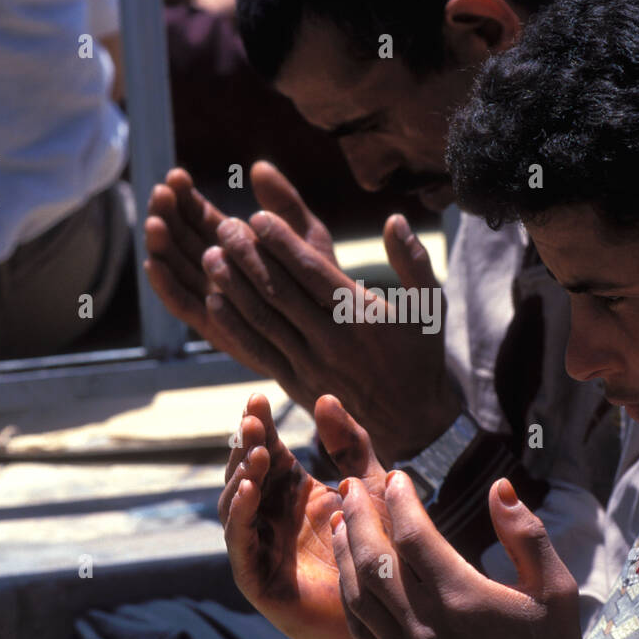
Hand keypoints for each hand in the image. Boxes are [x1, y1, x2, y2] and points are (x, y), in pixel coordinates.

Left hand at [204, 168, 460, 462]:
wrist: (411, 421)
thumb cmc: (420, 357)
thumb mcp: (429, 307)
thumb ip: (413, 261)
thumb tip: (395, 220)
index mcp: (363, 315)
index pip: (313, 271)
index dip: (281, 242)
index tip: (257, 216)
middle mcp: (333, 339)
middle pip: (279, 290)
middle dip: (247, 255)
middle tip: (223, 225)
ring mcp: (311, 364)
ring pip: (263, 318)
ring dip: (232, 286)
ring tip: (209, 255)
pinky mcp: (295, 383)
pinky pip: (258, 350)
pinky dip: (233, 326)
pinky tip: (213, 302)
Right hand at [218, 392, 388, 638]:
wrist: (395, 610)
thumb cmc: (381, 548)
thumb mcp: (371, 486)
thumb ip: (351, 444)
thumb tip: (324, 396)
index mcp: (292, 493)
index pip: (265, 452)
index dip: (258, 427)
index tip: (257, 399)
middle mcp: (271, 518)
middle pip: (244, 475)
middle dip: (245, 447)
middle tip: (252, 421)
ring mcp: (262, 550)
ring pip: (235, 508)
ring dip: (240, 477)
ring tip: (256, 453)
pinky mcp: (260, 582)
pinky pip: (241, 547)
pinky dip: (240, 517)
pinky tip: (250, 490)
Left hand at [330, 472, 602, 638]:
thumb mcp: (556, 589)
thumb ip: (526, 534)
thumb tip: (499, 486)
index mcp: (465, 601)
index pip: (414, 537)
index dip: (400, 501)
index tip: (396, 477)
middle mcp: (428, 629)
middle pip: (374, 560)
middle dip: (359, 516)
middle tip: (351, 485)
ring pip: (358, 596)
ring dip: (345, 553)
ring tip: (342, 520)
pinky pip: (361, 631)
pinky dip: (349, 596)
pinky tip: (350, 572)